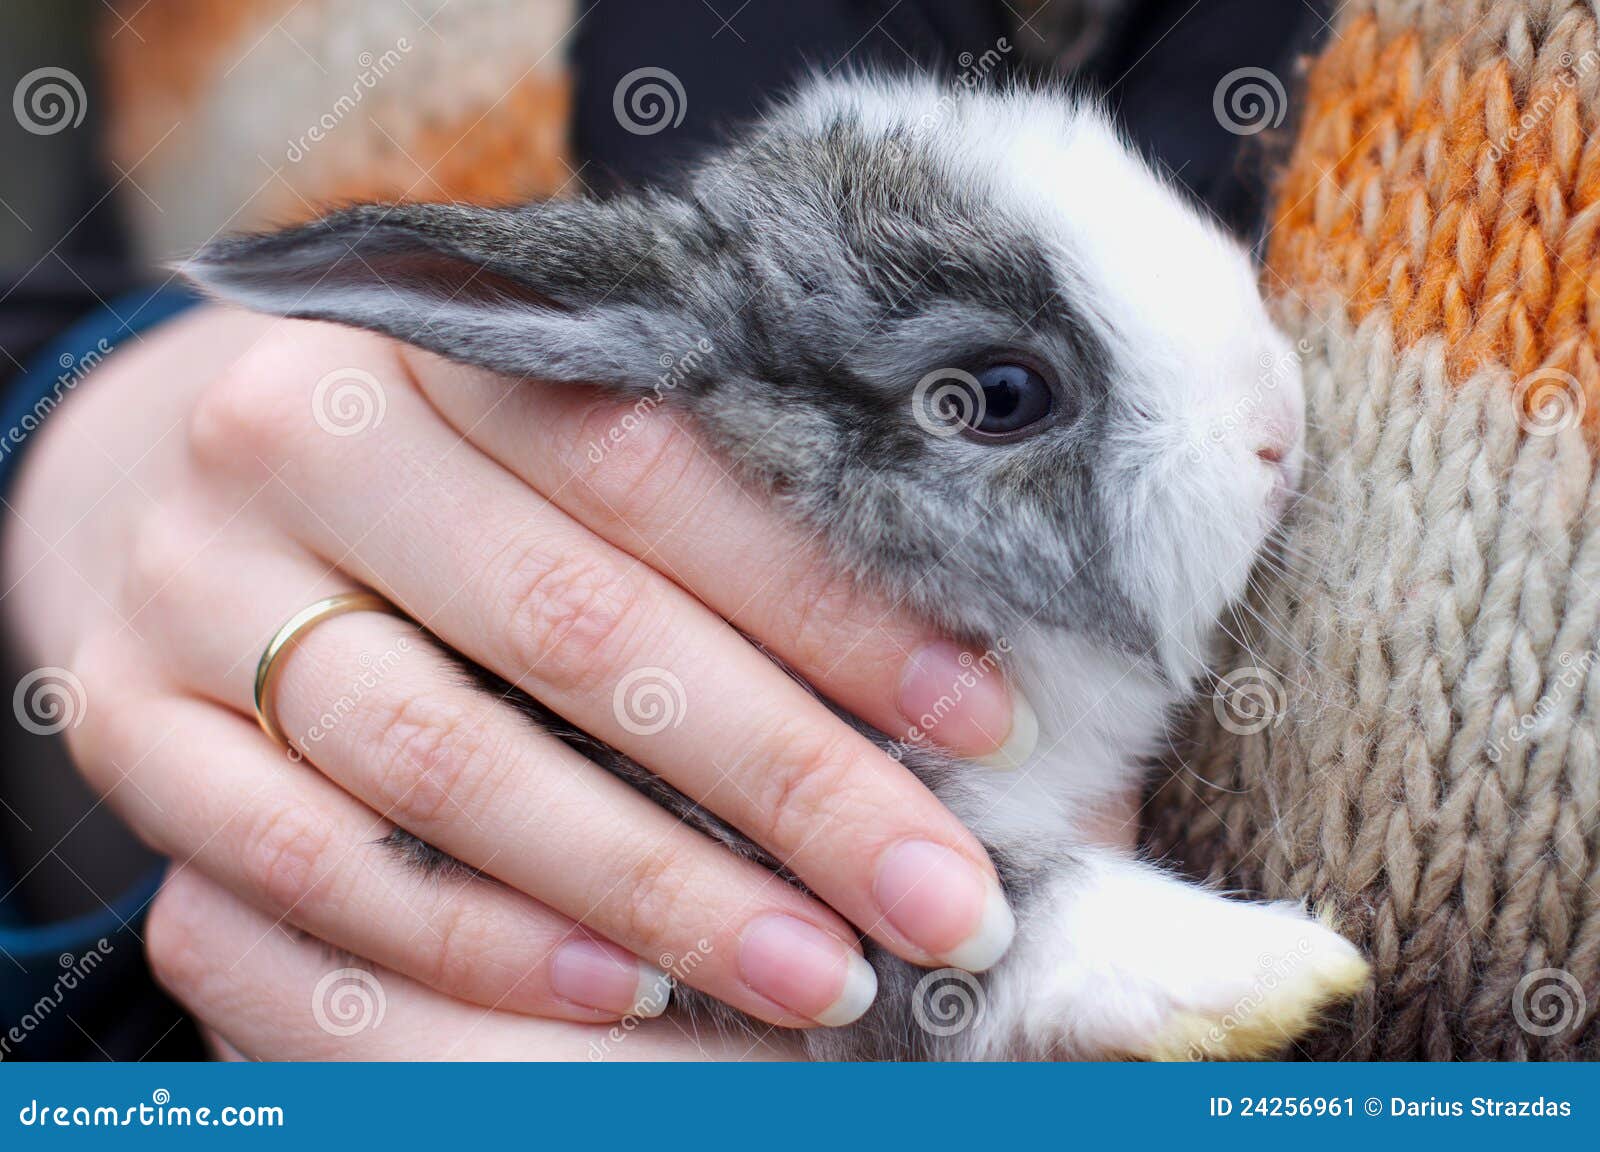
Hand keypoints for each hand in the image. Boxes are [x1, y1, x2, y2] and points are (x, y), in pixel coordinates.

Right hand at [3, 305, 1024, 1030]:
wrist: (189, 467)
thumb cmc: (448, 460)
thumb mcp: (557, 432)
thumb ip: (713, 505)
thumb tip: (952, 657)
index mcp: (438, 335)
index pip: (660, 468)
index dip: (833, 603)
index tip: (985, 720)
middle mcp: (298, 438)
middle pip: (577, 626)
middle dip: (787, 780)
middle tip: (938, 897)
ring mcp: (197, 585)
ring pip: (446, 759)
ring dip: (653, 886)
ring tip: (818, 973)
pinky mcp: (134, 723)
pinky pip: (302, 859)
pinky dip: (470, 935)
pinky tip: (617, 990)